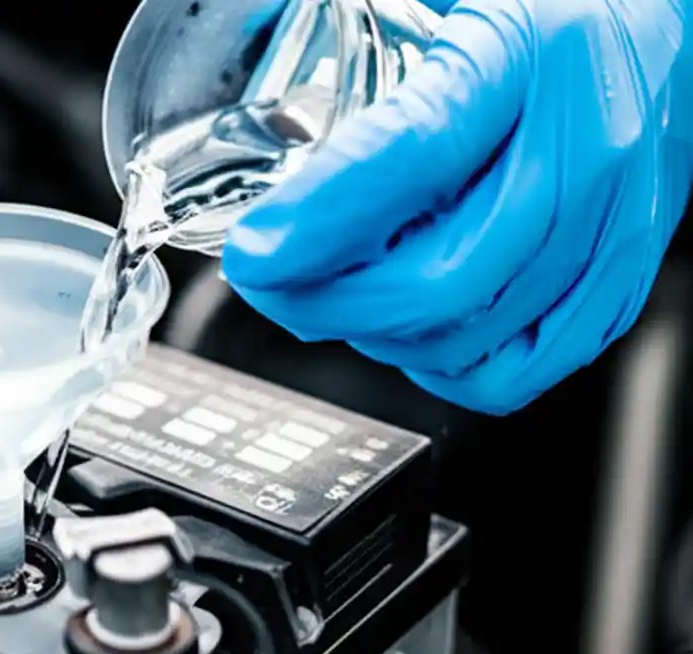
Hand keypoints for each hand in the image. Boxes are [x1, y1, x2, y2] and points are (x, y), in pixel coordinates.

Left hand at [222, 0, 692, 414]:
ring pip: (472, 332)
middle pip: (442, 276)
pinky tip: (409, 330)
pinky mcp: (626, 277)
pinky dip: (443, 366)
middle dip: (325, 300)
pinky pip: (523, 365)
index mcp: (534, 54)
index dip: (319, 221)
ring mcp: (617, 224)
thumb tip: (263, 89)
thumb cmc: (545, 2)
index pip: (414, 155)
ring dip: (373, 332)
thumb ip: (360, 50)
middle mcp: (589, 149)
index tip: (252, 253)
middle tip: (268, 283)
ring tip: (330, 296)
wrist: (657, 13)